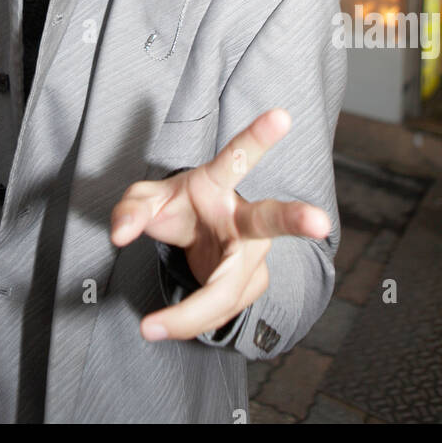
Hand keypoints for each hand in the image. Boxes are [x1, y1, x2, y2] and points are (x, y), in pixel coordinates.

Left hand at [110, 108, 330, 341]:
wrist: (197, 240)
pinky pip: (216, 310)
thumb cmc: (177, 209)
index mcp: (219, 183)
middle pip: (271, 219)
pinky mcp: (252, 284)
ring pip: (229, 289)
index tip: (282, 116)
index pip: (238, 157)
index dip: (258, 137)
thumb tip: (121, 234)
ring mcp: (253, 254)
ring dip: (191, 314)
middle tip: (320, 222)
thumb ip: (129, 209)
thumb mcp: (146, 200)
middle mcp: (245, 218)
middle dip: (296, 219)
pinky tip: (171, 318)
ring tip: (152, 327)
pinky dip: (186, 319)